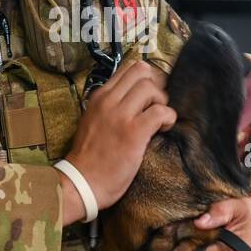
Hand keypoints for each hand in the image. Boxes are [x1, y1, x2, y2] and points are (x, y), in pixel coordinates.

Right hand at [58, 60, 175, 224]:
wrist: (81, 182)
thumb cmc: (88, 156)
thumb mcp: (92, 120)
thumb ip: (109, 106)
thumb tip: (132, 99)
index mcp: (99, 97)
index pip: (128, 68)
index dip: (146, 77)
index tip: (150, 94)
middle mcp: (109, 101)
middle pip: (142, 71)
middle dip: (156, 86)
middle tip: (156, 106)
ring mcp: (121, 116)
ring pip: (151, 88)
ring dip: (162, 102)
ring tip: (159, 120)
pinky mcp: (134, 133)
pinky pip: (161, 112)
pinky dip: (168, 118)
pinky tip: (164, 128)